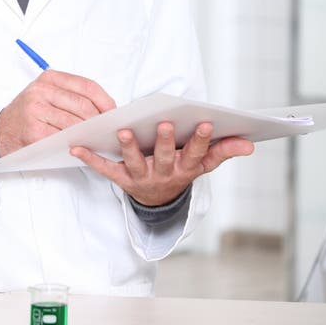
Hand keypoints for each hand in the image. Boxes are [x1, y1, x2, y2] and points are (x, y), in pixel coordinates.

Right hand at [0, 69, 115, 156]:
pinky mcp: (33, 131)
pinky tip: (81, 145)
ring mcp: (35, 110)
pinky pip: (62, 137)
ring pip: (74, 123)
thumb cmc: (29, 113)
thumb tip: (105, 108)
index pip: (86, 86)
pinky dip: (75, 143)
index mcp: (49, 77)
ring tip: (98, 138)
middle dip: (99, 120)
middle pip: (83, 105)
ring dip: (89, 133)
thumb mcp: (47, 94)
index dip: (105, 100)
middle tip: (108, 130)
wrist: (1, 131)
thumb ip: (72, 96)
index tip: (114, 113)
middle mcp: (41, 90)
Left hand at [70, 121, 254, 206]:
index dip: (202, 141)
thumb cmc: (181, 170)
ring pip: (136, 163)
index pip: (197, 154)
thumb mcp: (203, 164)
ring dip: (130, 147)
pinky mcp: (121, 180)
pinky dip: (90, 159)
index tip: (206, 123)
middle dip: (166, 141)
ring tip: (124, 131)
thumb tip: (249, 143)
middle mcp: (165, 174)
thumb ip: (224, 151)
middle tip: (166, 124)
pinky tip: (76, 147)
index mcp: (186, 169)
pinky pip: (105, 169)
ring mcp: (142, 178)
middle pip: (166, 158)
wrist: (157, 201)